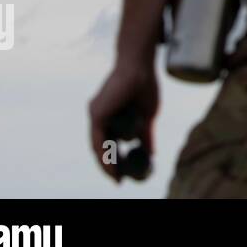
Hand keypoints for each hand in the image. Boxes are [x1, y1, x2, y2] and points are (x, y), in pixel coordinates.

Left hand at [89, 58, 158, 182]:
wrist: (141, 65)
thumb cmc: (145, 85)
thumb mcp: (147, 116)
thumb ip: (145, 134)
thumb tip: (151, 152)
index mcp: (109, 115)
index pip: (107, 141)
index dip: (113, 159)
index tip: (122, 174)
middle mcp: (98, 115)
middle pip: (100, 146)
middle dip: (108, 166)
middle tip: (118, 180)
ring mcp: (95, 113)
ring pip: (97, 145)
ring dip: (105, 164)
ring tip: (116, 177)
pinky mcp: (97, 113)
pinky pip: (98, 140)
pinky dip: (104, 154)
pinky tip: (112, 165)